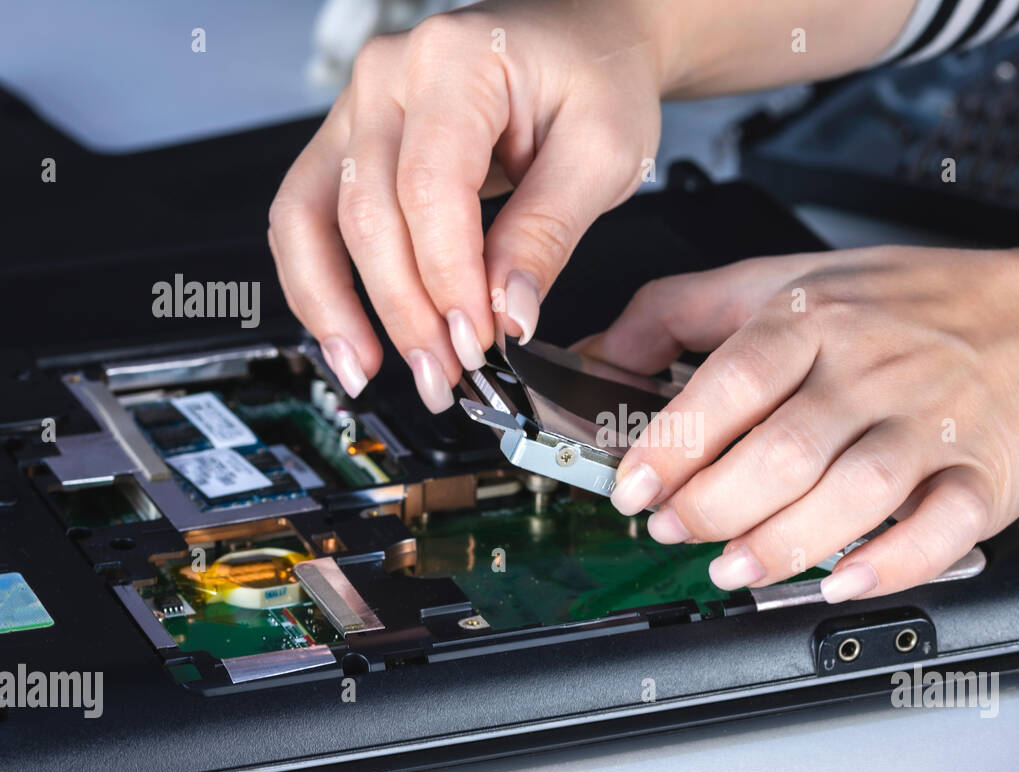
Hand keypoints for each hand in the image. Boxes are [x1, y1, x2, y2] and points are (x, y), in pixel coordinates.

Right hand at [269, 0, 662, 410]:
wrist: (585, 43)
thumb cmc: (595, 79)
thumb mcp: (603, 152)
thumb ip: (548, 232)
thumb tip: (508, 313)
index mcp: (456, 60)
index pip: (431, 188)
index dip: (448, 277)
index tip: (479, 339)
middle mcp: (390, 77)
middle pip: (369, 212)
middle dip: (406, 309)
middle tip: (445, 374)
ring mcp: (359, 107)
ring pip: (313, 218)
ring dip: (339, 308)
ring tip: (373, 372)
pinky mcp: (352, 143)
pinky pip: (308, 217)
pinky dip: (321, 284)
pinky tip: (351, 337)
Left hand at [582, 245, 1018, 601]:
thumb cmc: (905, 307)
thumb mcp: (786, 278)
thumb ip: (683, 311)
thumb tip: (597, 353)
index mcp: (816, 318)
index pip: (734, 382)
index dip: (675, 442)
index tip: (633, 487)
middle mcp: (873, 368)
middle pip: (785, 446)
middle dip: (715, 503)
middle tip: (675, 531)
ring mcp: (931, 423)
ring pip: (856, 490)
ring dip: (784, 540)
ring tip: (733, 568)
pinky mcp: (981, 475)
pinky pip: (941, 525)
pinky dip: (893, 561)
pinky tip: (845, 579)